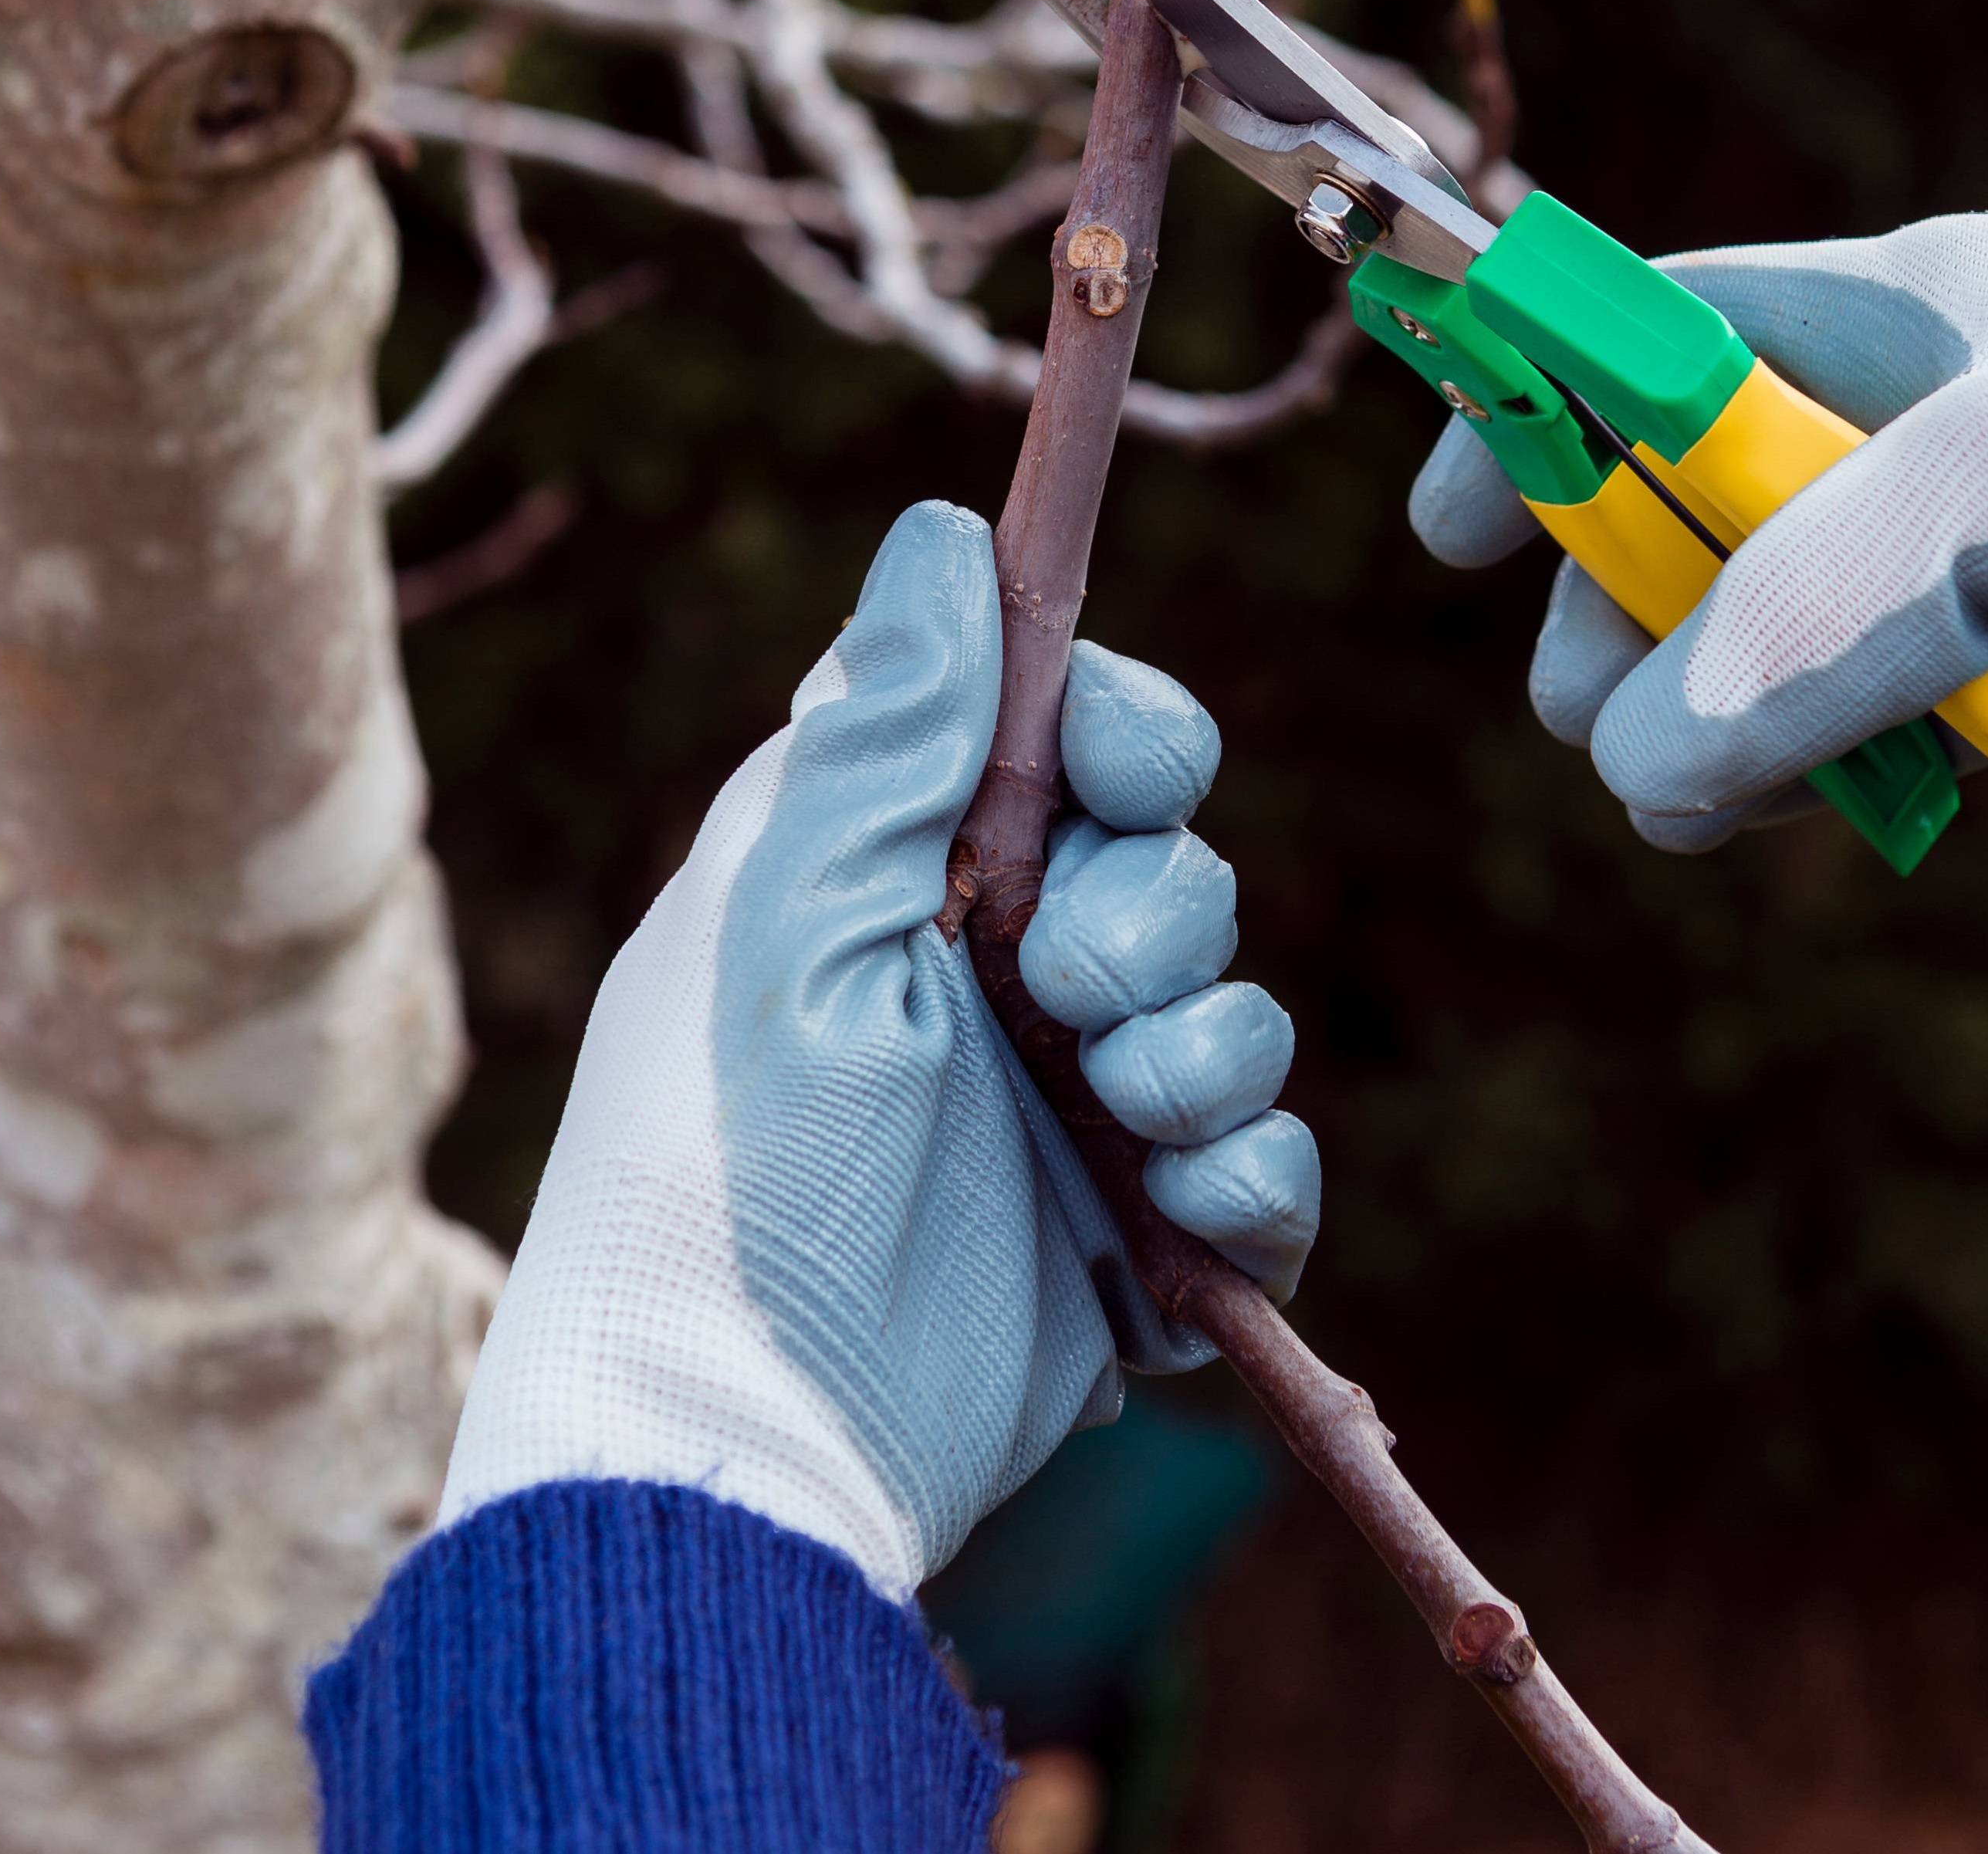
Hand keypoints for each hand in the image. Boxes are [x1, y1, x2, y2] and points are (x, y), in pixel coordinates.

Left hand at [437, 502, 1317, 1600]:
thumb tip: (941, 532)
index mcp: (900, 878)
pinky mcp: (1135, 1247)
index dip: (1126, 733)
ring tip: (1117, 1121)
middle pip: (1174, 864)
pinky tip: (1178, 1213)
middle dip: (1155, 915)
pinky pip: (1265, 1166)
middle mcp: (992, 979)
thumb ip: (881, 731)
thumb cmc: (721, 1171)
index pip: (1074, 738)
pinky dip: (1250, 1180)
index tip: (1112, 771)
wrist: (736, 1455)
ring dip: (1201, 1051)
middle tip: (1066, 991)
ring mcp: (1070, 1118)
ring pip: (1237, 1009)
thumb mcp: (782, 921)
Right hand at [1412, 213, 1987, 848]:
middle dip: (1612, 617)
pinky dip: (1833, 768)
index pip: (1649, 331)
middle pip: (1680, 503)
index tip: (1448, 533)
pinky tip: (1853, 809)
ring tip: (1715, 810)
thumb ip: (1797, 612)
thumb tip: (1637, 762)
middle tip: (1596, 726)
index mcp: (1900, 307)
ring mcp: (1978, 537)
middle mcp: (1923, 409)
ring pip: (1766, 631)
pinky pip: (1871, 714)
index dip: (1530, 411)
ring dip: (1716, 720)